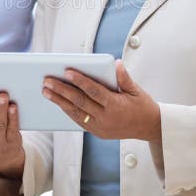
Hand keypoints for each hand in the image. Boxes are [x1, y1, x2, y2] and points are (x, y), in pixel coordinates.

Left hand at [42, 59, 160, 140]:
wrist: (149, 128)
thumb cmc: (142, 106)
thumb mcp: (136, 90)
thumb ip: (124, 77)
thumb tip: (116, 63)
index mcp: (116, 106)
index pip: (94, 91)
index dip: (80, 81)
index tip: (66, 71)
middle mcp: (106, 118)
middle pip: (79, 102)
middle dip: (61, 91)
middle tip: (47, 81)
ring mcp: (100, 127)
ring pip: (75, 113)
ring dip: (59, 101)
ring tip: (46, 91)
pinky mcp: (97, 132)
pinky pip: (78, 120)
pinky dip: (67, 110)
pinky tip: (58, 101)